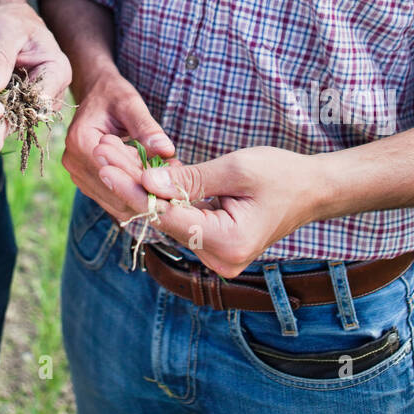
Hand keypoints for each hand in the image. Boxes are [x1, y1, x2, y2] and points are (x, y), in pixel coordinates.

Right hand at [63, 68, 174, 220]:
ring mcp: (77, 175)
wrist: (94, 94)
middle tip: (178, 181)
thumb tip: (166, 150)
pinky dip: (135, 195)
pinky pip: (113, 200)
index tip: (175, 170)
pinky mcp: (86, 182)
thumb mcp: (130, 103)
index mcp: (81, 141)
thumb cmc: (112, 94)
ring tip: (171, 183)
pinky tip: (156, 185)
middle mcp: (74, 163)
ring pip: (115, 203)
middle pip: (115, 193)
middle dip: (147, 190)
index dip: (146, 176)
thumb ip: (147, 128)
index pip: (116, 171)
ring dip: (143, 197)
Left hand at [94, 142, 322, 275]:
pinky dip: (161, 197)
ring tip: (110, 158)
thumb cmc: (281, 174)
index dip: (134, 189)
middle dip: (131, 186)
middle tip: (100, 154)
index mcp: (228, 243)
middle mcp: (219, 259)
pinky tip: (135, 173)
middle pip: (162, 220)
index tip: (105, 164)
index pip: (167, 216)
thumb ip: (190, 178)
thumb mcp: (236, 169)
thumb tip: (147, 179)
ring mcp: (217, 256)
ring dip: (141, 190)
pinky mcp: (214, 245)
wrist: (312, 190)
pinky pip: (179, 221)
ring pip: (167, 220)